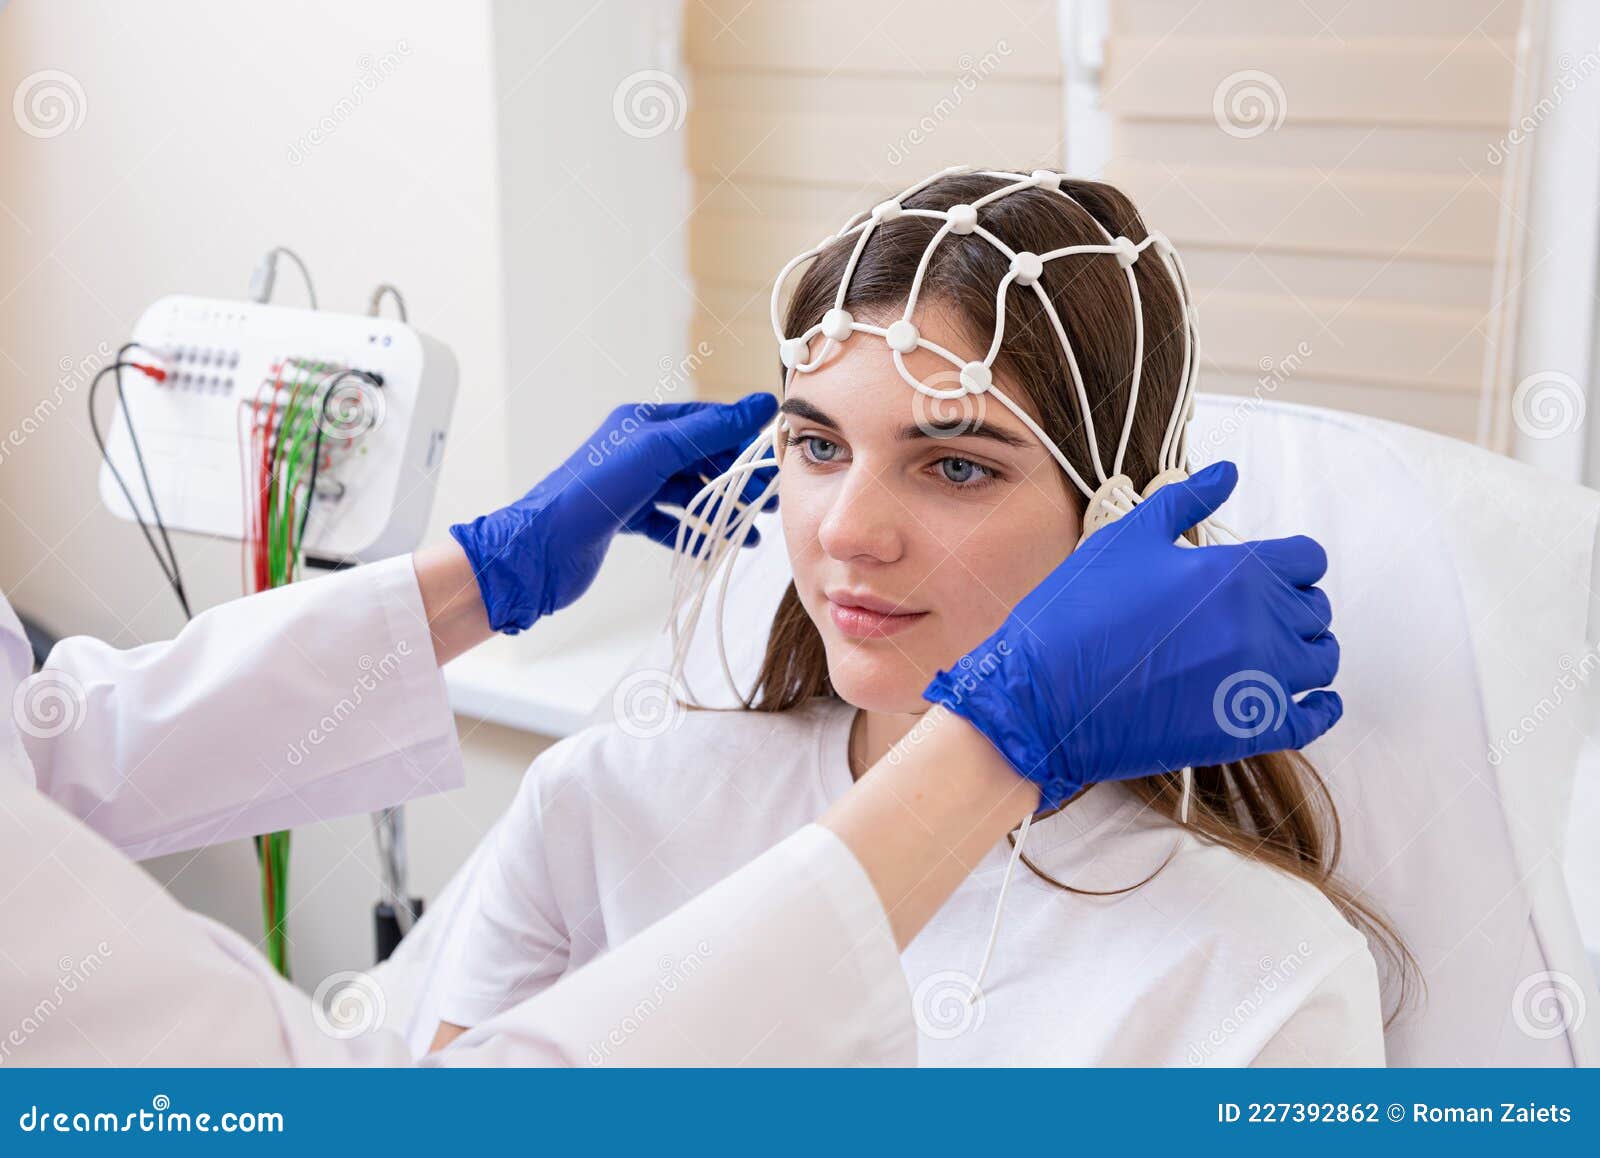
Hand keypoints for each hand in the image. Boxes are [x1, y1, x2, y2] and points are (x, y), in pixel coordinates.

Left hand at [450, 394, 777, 633]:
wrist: (541, 549)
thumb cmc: (592, 492)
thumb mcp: (657, 450)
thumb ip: (711, 429)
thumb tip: (762, 403)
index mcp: (642, 423)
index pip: (706, 420)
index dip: (742, 435)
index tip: (776, 454)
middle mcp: (637, 450)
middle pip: (702, 456)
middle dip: (738, 475)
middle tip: (772, 497)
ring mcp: (632, 486)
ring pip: (690, 491)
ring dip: (723, 506)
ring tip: (754, 526)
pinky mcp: (625, 519)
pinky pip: (672, 521)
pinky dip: (699, 531)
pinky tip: (723, 544)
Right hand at [922, 460, 1340, 806]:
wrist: (1045, 696)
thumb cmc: (1078, 615)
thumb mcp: (1125, 538)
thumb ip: (1185, 499)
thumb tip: (1226, 473)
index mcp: (1236, 572)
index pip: (1306, 558)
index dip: (1289, 562)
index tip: (1267, 571)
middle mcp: (1260, 625)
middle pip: (1315, 608)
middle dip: (1294, 604)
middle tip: (1258, 611)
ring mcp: (1259, 681)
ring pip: (1322, 661)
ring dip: (1307, 650)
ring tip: (1275, 650)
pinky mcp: (1247, 730)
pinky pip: (1315, 719)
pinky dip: (1319, 707)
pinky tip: (1307, 698)